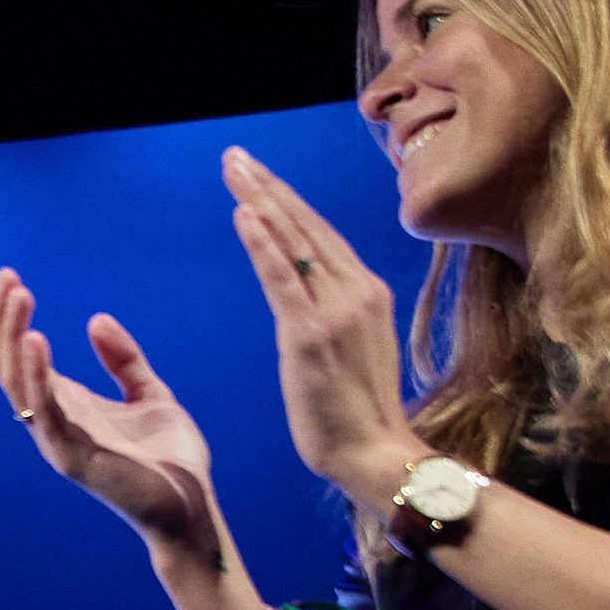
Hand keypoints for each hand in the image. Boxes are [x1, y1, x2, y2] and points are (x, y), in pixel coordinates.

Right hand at [0, 266, 228, 567]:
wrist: (192, 506)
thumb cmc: (171, 458)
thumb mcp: (150, 393)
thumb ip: (122, 359)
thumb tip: (94, 319)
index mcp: (65, 405)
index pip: (20, 355)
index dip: (10, 317)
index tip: (11, 276)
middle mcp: (51, 420)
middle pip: (8, 364)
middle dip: (2, 320)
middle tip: (8, 277)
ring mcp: (57, 440)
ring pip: (16, 383)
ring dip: (14, 337)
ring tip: (21, 296)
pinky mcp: (72, 458)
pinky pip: (43, 412)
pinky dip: (36, 375)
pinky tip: (38, 340)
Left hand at [223, 149, 421, 511]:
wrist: (375, 453)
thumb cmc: (360, 411)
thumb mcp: (355, 348)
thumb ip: (337, 314)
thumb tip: (315, 295)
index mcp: (367, 293)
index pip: (320, 235)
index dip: (288, 201)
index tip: (260, 174)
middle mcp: (356, 292)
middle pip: (304, 226)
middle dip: (268, 187)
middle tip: (235, 156)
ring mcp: (335, 311)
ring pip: (292, 242)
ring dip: (260, 200)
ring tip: (234, 169)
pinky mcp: (309, 335)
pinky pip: (282, 279)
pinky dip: (263, 243)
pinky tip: (245, 214)